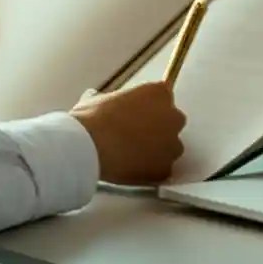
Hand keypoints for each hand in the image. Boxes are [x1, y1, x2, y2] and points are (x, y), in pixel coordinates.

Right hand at [71, 83, 186, 185]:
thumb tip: (103, 103)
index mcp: (159, 92)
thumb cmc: (92, 118)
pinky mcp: (166, 168)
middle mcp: (173, 116)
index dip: (149, 106)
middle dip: (158, 127)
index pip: (163, 96)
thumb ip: (114, 100)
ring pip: (170, 147)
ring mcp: (173, 144)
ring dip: (157, 150)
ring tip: (132, 155)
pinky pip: (161, 169)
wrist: (89, 147)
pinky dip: (150, 170)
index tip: (138, 113)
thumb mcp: (100, 98)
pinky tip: (131, 170)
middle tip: (134, 135)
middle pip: (172, 121)